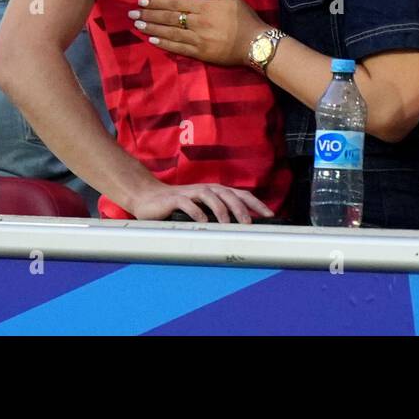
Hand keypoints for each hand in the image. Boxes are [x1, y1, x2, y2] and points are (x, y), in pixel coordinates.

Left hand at [129, 0, 268, 65]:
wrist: (256, 43)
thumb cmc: (244, 18)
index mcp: (204, 7)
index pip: (175, 3)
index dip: (156, 2)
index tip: (142, 1)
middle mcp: (198, 22)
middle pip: (169, 17)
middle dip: (149, 14)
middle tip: (131, 13)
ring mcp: (198, 39)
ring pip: (170, 32)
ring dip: (152, 28)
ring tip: (137, 24)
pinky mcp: (200, 53)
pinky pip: (178, 48)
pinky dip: (164, 43)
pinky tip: (152, 39)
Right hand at [129, 180, 273, 223]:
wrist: (148, 198)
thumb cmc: (178, 206)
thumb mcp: (202, 209)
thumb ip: (218, 214)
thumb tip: (243, 229)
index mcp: (215, 191)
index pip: (240, 194)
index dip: (256, 203)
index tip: (270, 215)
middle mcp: (205, 189)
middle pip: (227, 193)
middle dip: (240, 208)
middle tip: (249, 223)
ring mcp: (190, 193)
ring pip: (210, 195)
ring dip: (220, 209)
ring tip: (227, 224)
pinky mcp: (174, 199)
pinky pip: (187, 203)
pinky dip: (196, 212)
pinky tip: (202, 222)